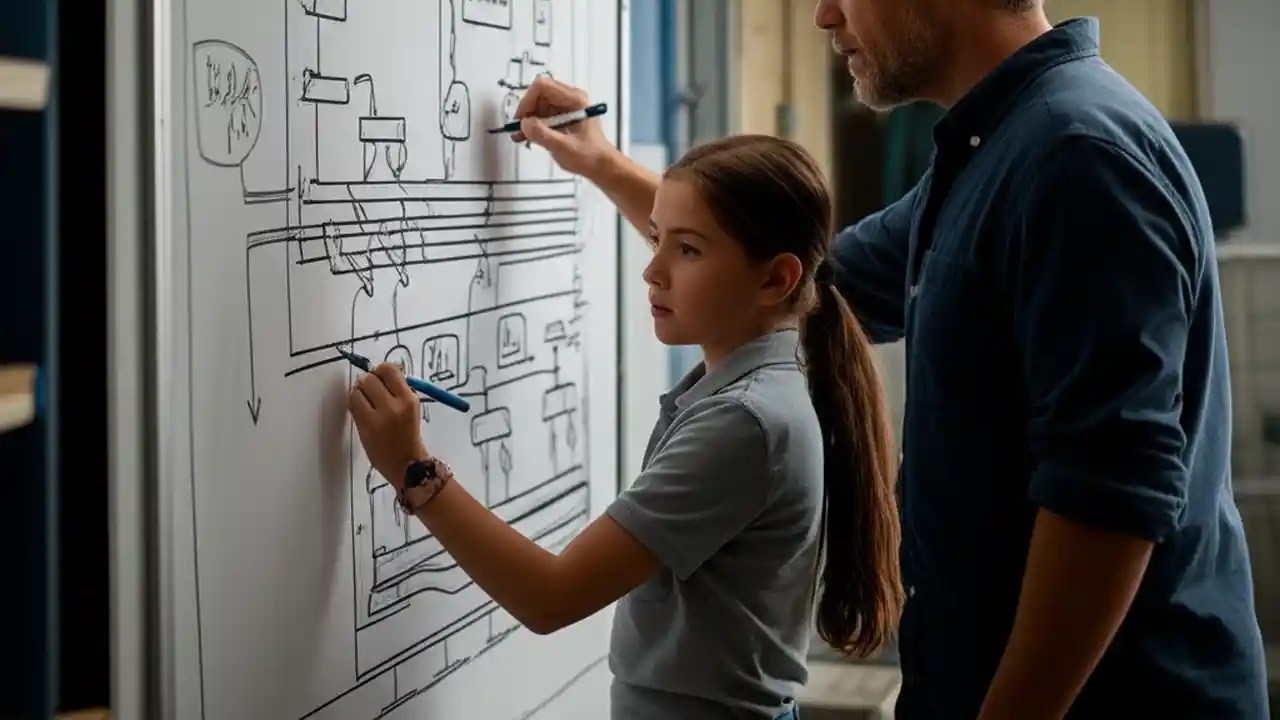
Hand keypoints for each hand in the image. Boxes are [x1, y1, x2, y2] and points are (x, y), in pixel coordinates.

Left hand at [347, 363, 428, 489]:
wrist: (408, 466)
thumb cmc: (410, 436)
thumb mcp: (411, 409)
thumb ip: (398, 391)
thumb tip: (381, 374)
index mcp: (409, 399)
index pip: (389, 370)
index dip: (381, 371)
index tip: (380, 377)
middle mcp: (394, 405)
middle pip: (370, 378)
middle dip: (368, 381)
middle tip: (370, 390)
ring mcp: (378, 417)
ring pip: (358, 389)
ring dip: (359, 392)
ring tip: (365, 401)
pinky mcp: (365, 428)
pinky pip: (353, 404)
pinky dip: (355, 403)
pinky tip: (361, 410)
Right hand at [514, 75, 617, 178]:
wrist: (602, 166)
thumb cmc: (588, 157)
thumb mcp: (563, 147)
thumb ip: (543, 134)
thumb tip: (524, 123)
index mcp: (574, 100)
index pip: (543, 87)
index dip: (528, 101)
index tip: (521, 120)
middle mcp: (570, 98)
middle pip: (539, 94)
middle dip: (527, 111)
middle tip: (519, 130)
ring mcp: (566, 107)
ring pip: (539, 105)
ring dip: (529, 119)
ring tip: (520, 136)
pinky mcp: (563, 117)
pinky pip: (543, 114)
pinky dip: (534, 124)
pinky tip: (525, 137)